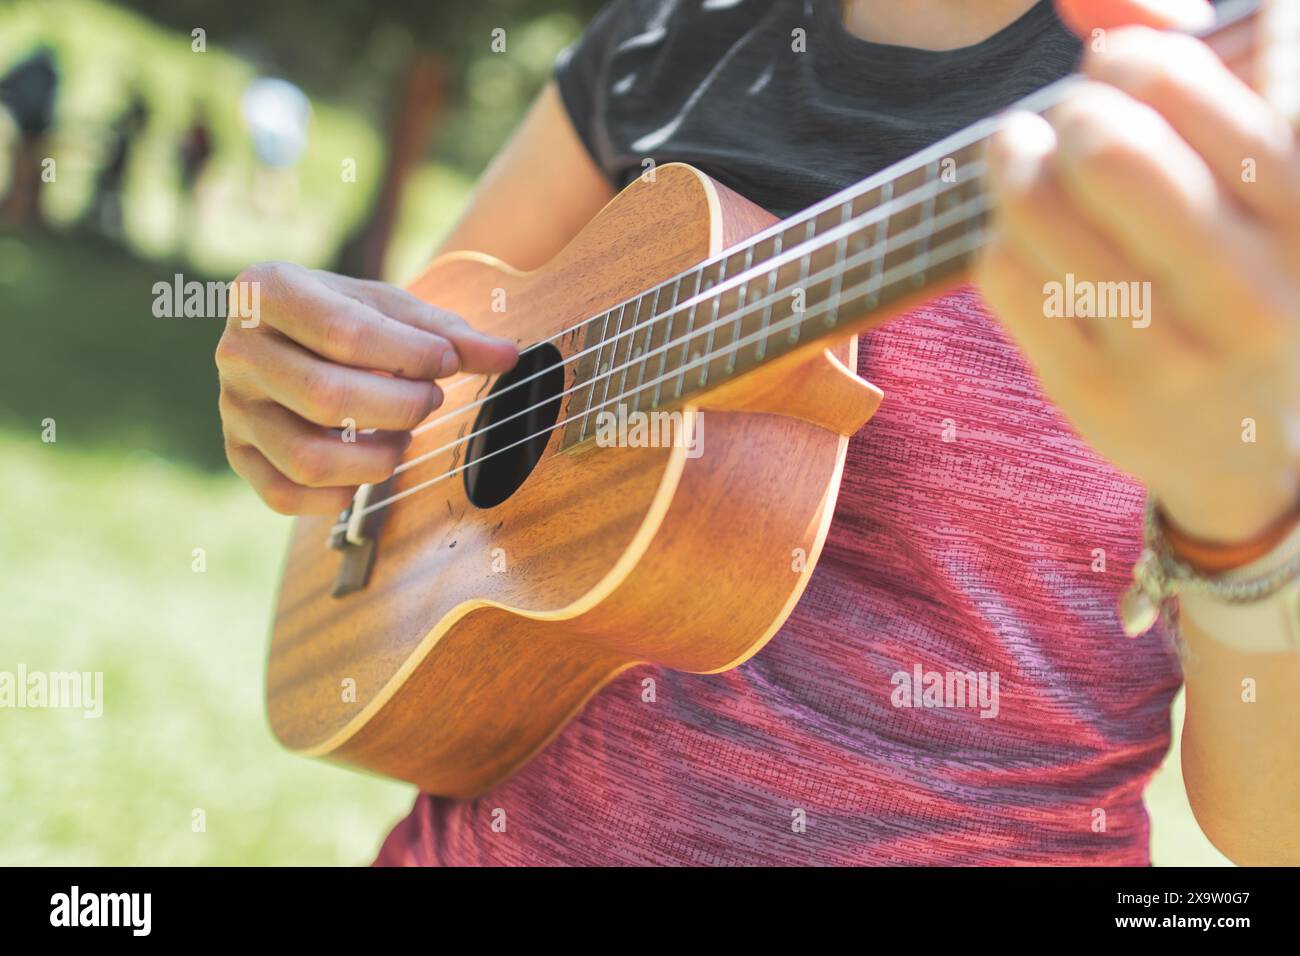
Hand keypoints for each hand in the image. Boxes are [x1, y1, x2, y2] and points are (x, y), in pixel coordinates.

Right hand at [215, 262, 517, 514]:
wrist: (294, 335)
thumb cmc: (349, 317)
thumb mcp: (394, 309)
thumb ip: (449, 333)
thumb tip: (508, 356)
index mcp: (266, 289)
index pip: (345, 333)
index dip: (410, 355)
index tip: (446, 361)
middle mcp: (236, 349)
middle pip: (326, 397)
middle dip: (399, 406)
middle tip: (429, 399)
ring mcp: (232, 407)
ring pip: (308, 458)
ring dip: (377, 457)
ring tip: (402, 434)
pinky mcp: (238, 453)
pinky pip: (286, 495)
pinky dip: (340, 494)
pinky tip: (368, 466)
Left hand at [978, 5, 1299, 544]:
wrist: (1271, 454)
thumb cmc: (1264, 285)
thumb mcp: (1280, 192)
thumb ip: (1226, 86)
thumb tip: (1114, 15)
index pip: (1193, 95)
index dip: (1135, 58)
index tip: (1116, 60)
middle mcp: (1246, 290)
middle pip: (1109, 155)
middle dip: (1074, 113)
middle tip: (1073, 116)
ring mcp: (1164, 352)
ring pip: (1040, 214)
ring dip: (1015, 162)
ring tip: (1021, 150)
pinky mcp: (1092, 393)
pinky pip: (1006, 278)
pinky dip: (1001, 236)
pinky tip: (1023, 233)